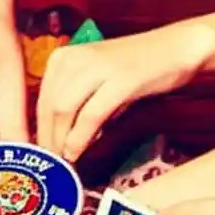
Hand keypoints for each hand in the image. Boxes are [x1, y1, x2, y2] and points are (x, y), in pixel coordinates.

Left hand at [37, 22, 214, 160]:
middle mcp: (75, 58)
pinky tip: (77, 153)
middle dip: (47, 140)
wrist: (176, 48)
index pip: (41, 101)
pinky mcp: (120, 79)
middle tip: (50, 166)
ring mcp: (97, 66)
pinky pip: (91, 114)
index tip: (40, 154)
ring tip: (64, 162)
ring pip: (64, 110)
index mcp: (63, 58)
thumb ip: (77, 105)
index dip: (38, 131)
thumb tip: (60, 139)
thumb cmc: (136, 68)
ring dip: (61, 141)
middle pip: (48, 107)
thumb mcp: (96, 82)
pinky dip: (80, 137)